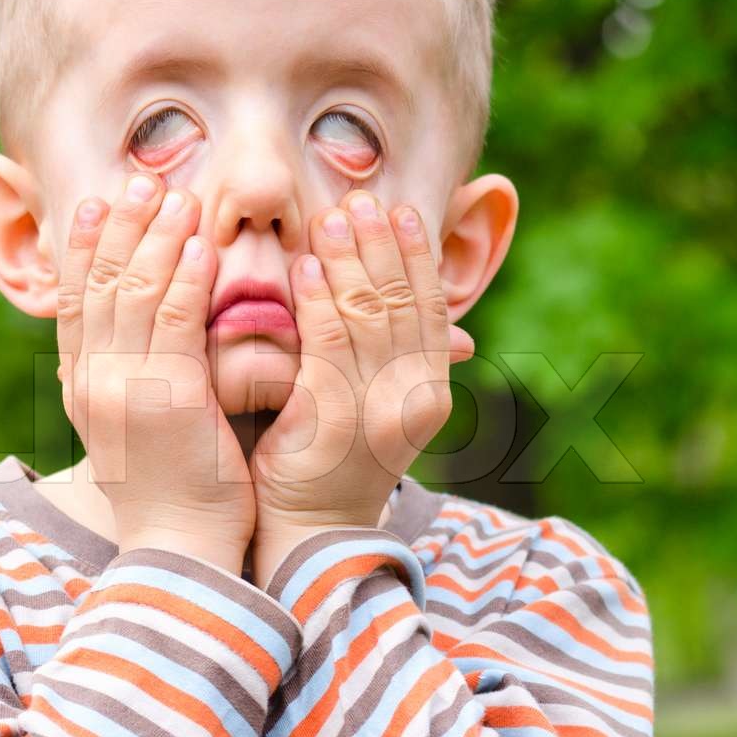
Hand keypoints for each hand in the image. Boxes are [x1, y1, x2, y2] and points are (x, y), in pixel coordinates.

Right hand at [56, 172, 253, 575]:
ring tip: (176, 196)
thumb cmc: (169, 490)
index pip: (74, 301)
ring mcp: (125, 389)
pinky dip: (185, 279)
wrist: (178, 549)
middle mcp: (92, 382)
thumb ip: (126, 376)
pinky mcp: (167, 399)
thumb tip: (129, 334)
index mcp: (81, 387)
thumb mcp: (131, 426)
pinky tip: (200, 247)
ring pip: (134, 294)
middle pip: (99, 285)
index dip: (84, 247)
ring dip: (156, 239)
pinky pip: (174, 323)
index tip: (96, 203)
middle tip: (140, 180)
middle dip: (120, 227)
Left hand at [249, 192, 465, 586]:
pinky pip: (329, 344)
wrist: (310, 539)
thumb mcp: (368, 406)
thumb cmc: (328, 465)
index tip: (398, 208)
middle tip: (358, 198)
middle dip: (380, 243)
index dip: (415, 254)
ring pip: (370, 314)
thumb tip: (381, 293)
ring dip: (352, 258)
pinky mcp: (335, 420)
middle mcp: (415, 398)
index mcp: (430, 391)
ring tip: (333, 216)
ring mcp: (379, 410)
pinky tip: (305, 266)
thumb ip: (380, 356)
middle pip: (402, 300)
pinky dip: (320, 300)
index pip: (431, 306)